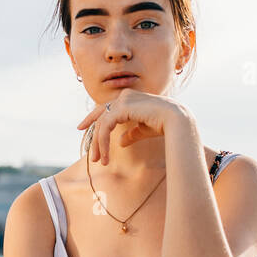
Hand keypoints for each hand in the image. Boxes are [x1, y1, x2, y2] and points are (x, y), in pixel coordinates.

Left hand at [76, 90, 191, 165]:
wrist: (176, 121)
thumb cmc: (163, 125)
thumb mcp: (142, 130)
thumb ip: (131, 134)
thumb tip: (120, 142)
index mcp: (129, 98)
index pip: (105, 107)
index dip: (92, 117)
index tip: (81, 127)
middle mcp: (124, 96)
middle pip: (101, 116)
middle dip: (95, 138)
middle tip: (92, 157)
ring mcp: (123, 100)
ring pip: (102, 123)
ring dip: (99, 144)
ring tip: (99, 161)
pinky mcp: (123, 107)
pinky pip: (105, 126)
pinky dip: (103, 142)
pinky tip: (105, 155)